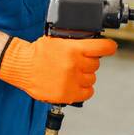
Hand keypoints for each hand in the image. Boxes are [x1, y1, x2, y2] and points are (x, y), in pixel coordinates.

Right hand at [0, 35, 117, 103]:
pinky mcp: (67, 94)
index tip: (111, 48)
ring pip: (91, 79)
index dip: (109, 47)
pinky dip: (83, 90)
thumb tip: (93, 46)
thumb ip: (75, 43)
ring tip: (71, 74)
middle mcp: (74, 64)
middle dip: (88, 62)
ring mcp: (71, 80)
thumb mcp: (58, 40)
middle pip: (96, 64)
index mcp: (74, 48)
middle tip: (77, 62)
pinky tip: (75, 85)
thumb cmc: (38, 52)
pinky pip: (87, 93)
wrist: (22, 66)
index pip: (103, 48)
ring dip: (84, 76)